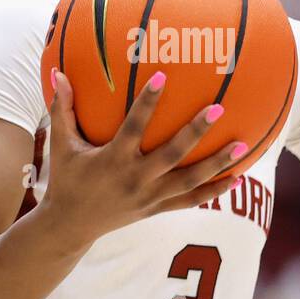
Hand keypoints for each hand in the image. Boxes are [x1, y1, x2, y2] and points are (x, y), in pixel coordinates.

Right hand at [41, 67, 247, 243]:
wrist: (70, 226)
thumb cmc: (66, 179)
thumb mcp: (61, 145)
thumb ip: (62, 108)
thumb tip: (57, 72)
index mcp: (112, 160)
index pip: (134, 127)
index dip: (148, 103)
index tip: (164, 77)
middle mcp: (134, 179)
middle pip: (171, 155)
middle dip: (195, 132)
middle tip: (217, 109)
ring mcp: (149, 197)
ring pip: (189, 180)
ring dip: (216, 163)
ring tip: (242, 144)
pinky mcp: (156, 209)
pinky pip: (191, 200)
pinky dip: (214, 190)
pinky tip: (238, 177)